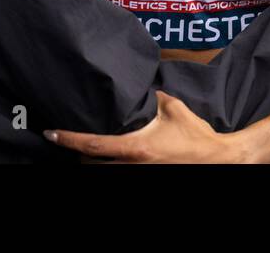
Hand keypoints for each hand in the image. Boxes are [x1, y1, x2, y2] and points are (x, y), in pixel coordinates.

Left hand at [44, 91, 243, 163]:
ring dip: (94, 163)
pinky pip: (122, 176)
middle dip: (79, 154)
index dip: (68, 140)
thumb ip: (152, 98)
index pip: (93, 145)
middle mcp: (133, 167)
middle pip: (91, 165)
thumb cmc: (196, 135)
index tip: (51, 134)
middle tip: (69, 141)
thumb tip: (140, 88)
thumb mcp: (172, 108)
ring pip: (104, 174)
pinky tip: (110, 160)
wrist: (219, 160)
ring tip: (86, 151)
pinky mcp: (149, 180)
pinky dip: (111, 168)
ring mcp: (140, 178)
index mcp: (136, 148)